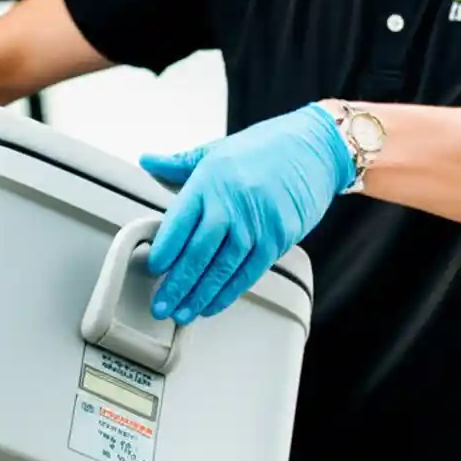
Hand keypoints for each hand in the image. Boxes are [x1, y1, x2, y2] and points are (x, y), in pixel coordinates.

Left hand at [138, 102, 353, 323]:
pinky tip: (212, 304)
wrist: (312, 148)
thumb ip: (179, 162)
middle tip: (160, 304)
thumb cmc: (263, 147)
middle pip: (197, 253)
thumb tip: (148, 160)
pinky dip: (228, 293)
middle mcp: (230, 204)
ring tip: (182, 313)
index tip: (152, 269)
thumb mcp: (216, 150)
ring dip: (199, 295)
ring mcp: (256, 224)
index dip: (164, 251)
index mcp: (209, 181)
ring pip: (221, 269)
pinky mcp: (277, 239)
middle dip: (176, 284)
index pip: (178, 224)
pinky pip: (248, 273)